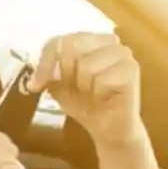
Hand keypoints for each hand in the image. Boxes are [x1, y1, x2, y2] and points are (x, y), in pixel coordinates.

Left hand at [31, 32, 145, 147]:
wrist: (107, 128)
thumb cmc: (84, 103)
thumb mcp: (57, 85)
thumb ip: (47, 73)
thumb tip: (36, 76)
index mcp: (87, 39)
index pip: (58, 40)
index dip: (45, 63)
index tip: (36, 86)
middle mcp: (107, 40)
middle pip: (72, 45)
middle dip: (65, 72)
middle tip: (73, 88)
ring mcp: (122, 53)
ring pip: (86, 65)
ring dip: (84, 85)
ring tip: (92, 92)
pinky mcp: (131, 69)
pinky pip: (102, 79)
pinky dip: (98, 92)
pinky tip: (105, 96)